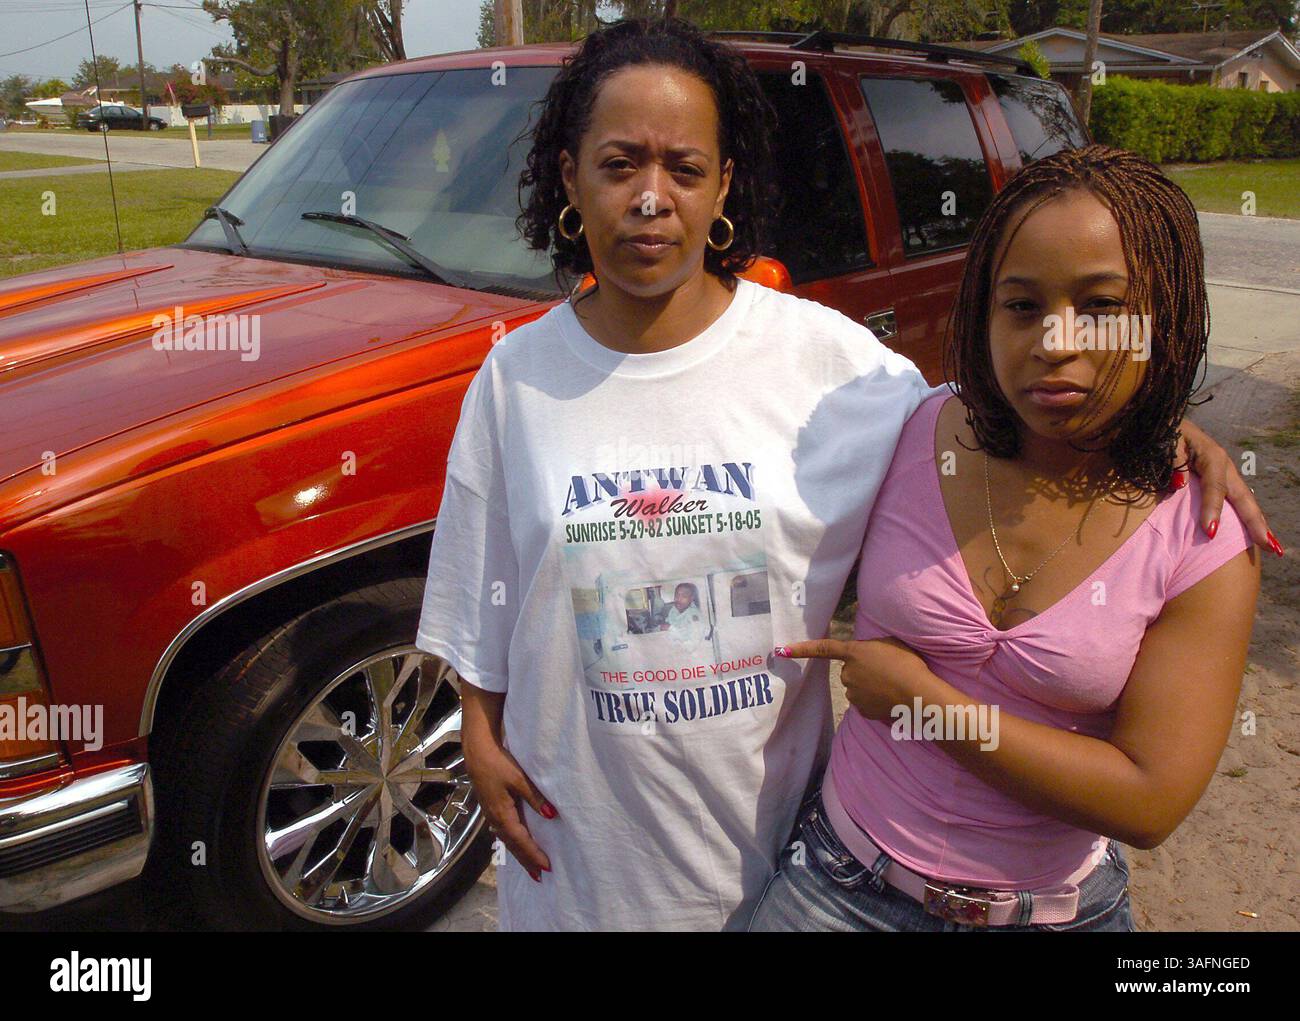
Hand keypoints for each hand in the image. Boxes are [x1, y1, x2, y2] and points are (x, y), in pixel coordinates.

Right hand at [463, 729, 555, 881]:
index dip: (534, 854)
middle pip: (512, 846)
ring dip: (518, 854)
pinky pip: (502, 831)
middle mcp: (495, 818)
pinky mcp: (490, 807)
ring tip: (530, 866)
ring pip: (506, 840)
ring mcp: (491, 813)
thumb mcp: (519, 778)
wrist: (477, 750)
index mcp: (502, 813)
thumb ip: (535, 797)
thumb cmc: (497, 762)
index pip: (521, 840)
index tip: (547, 867)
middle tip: (539, 876)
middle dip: (526, 861)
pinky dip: (511, 842)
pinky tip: (515, 843)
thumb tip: (550, 815)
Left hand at [776, 637, 931, 720]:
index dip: (801, 649)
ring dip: (869, 686)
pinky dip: (875, 700)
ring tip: (891, 685)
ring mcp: (853, 694)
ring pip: (857, 687)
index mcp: (853, 653)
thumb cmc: (908, 664)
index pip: (822, 649)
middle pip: (849, 671)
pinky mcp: (861, 710)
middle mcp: (848, 673)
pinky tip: (890, 698)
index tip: (781, 650)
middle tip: (886, 671)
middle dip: (863, 671)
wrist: (919, 695)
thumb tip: (866, 657)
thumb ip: (871, 648)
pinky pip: (865, 702)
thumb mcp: (890, 644)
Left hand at [1178, 419, 1281, 555]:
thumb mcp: (1166, 441)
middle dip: (1256, 523)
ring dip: (1257, 522)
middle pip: (1243, 497)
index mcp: (1212, 456)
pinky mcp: (1221, 476)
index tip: (1210, 533)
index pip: (1215, 488)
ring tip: (1270, 545)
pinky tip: (1253, 531)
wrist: (1167, 418)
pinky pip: (1236, 498)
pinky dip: (1246, 515)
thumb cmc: (1165, 431)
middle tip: (1270, 547)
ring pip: (1244, 499)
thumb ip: (1173, 460)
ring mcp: (1225, 471)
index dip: (1212, 510)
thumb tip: (1179, 484)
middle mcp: (1224, 465)